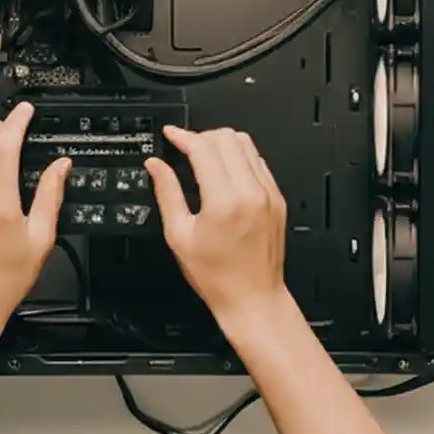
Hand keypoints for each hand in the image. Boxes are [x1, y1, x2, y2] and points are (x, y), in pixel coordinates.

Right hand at [144, 126, 288, 322]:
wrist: (253, 298)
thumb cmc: (218, 276)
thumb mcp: (179, 235)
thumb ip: (167, 193)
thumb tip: (155, 166)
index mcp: (224, 201)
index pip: (203, 148)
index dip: (183, 136)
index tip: (171, 135)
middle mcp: (251, 192)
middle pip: (226, 138)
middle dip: (201, 136)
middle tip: (185, 146)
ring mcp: (268, 194)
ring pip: (246, 144)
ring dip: (222, 143)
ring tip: (204, 156)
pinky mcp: (277, 198)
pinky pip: (259, 161)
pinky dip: (240, 157)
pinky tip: (225, 171)